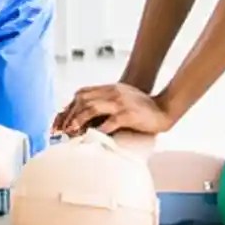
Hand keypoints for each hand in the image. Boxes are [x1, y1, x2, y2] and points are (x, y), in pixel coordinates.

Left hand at [52, 83, 173, 136]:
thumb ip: (106, 101)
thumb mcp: (122, 97)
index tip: (60, 120)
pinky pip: (109, 122)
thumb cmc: (142, 106)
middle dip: (70, 114)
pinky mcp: (128, 114)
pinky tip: (91, 136)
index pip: (82, 94)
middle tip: (62, 129)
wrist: (163, 108)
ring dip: (79, 120)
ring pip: (92, 108)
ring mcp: (120, 103)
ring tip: (71, 131)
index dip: (69, 107)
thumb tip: (86, 116)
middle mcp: (113, 92)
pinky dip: (98, 129)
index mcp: (110, 88)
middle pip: (83, 100)